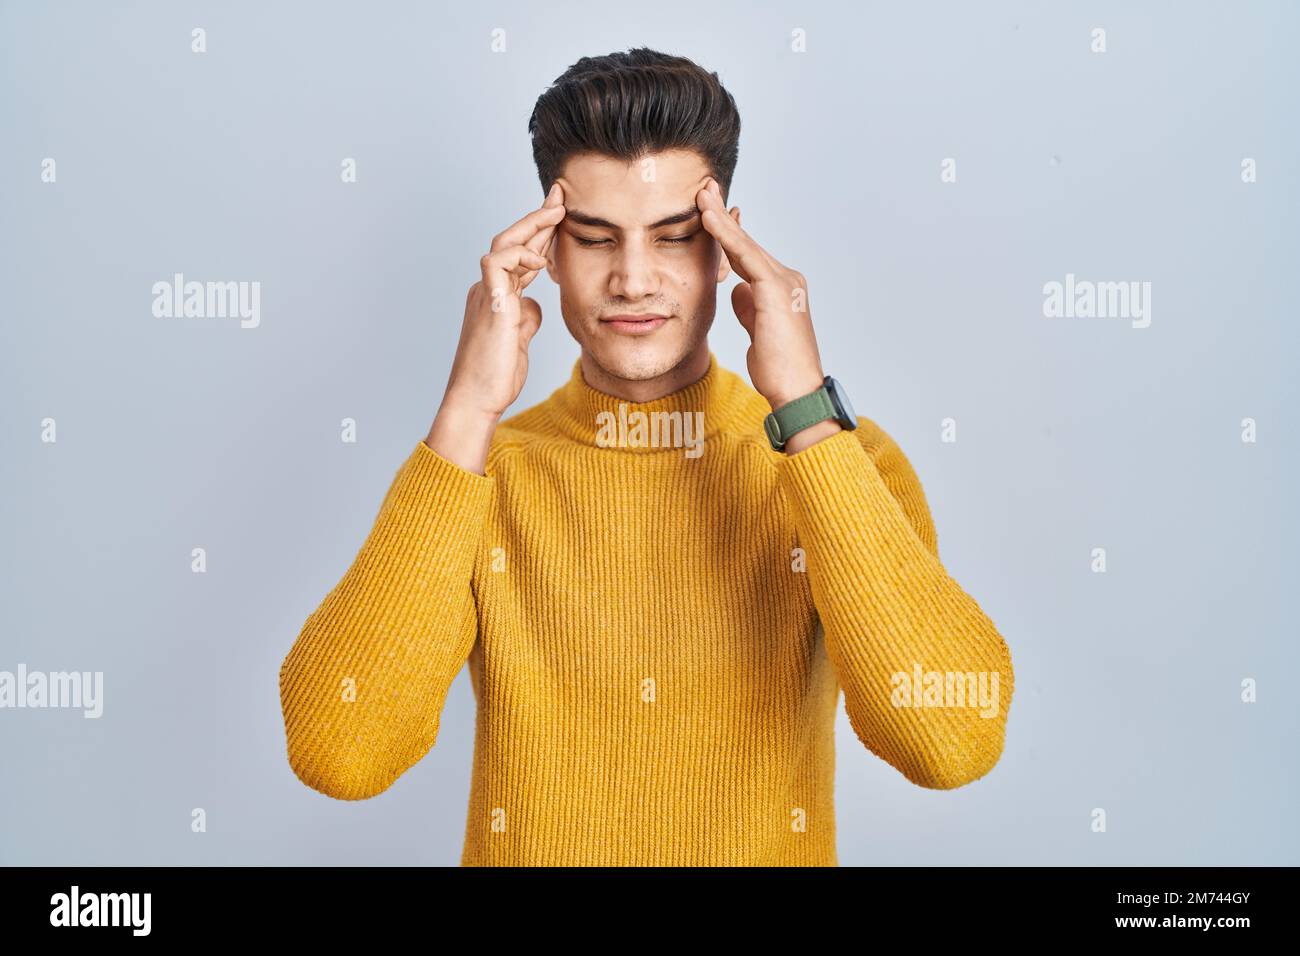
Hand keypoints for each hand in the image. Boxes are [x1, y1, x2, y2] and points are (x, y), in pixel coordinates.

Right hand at [427, 184, 564, 472]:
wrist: (477, 397)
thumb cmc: (496, 374)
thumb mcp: (520, 338)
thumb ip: (527, 315)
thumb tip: (536, 302)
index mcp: (499, 294)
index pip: (522, 254)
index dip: (541, 233)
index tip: (562, 213)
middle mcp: (489, 288)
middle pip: (513, 240)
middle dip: (538, 216)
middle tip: (562, 195)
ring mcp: (486, 293)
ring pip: (503, 243)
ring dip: (531, 225)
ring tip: (556, 211)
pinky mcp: (488, 303)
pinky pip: (496, 263)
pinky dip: (518, 255)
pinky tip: (540, 259)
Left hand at [695, 178, 825, 410]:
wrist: (796, 391)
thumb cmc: (778, 369)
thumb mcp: (757, 333)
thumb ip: (749, 307)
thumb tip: (738, 290)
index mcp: (781, 289)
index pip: (748, 254)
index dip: (727, 232)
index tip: (708, 211)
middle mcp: (787, 279)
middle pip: (747, 243)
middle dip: (723, 215)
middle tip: (703, 188)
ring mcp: (784, 282)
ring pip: (745, 244)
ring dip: (720, 218)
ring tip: (701, 194)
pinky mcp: (777, 290)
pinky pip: (745, 256)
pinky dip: (726, 235)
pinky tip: (709, 219)